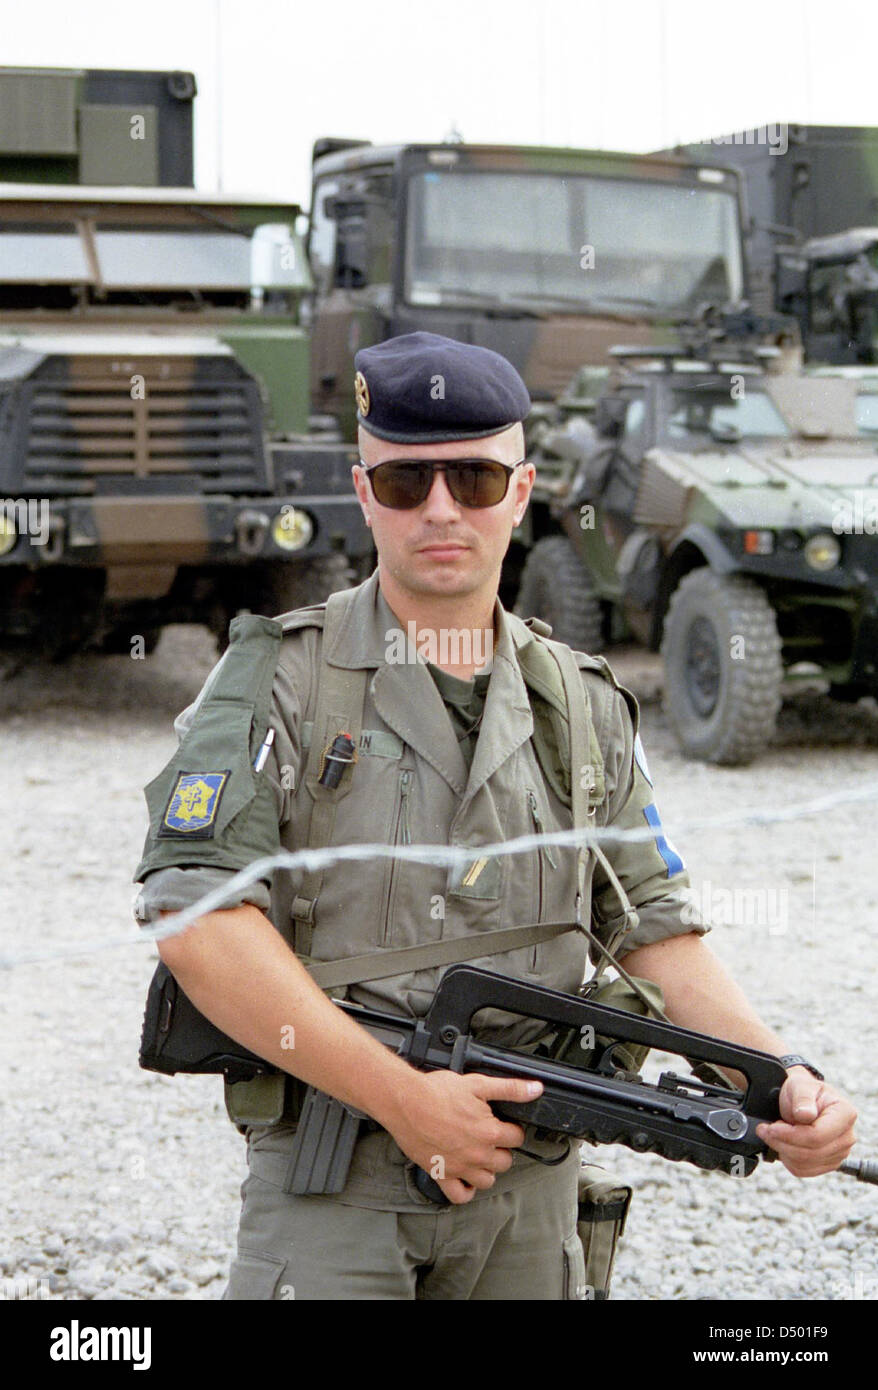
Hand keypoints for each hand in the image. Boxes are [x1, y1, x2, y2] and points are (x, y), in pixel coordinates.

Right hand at [382, 1071, 542, 1204]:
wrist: (405, 1102)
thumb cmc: (437, 1092)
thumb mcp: (477, 1084)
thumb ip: (510, 1089)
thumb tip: (535, 1090)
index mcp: (490, 1133)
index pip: (517, 1138)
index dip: (512, 1128)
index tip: (503, 1123)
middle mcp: (477, 1155)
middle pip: (505, 1162)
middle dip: (501, 1149)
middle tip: (489, 1136)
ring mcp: (460, 1168)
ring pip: (487, 1181)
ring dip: (487, 1169)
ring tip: (478, 1155)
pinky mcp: (441, 1175)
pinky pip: (459, 1196)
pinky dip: (466, 1191)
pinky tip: (466, 1179)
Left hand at [756, 1069, 856, 1177]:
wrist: (801, 1100)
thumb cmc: (802, 1090)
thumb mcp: (800, 1085)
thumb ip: (803, 1098)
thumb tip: (806, 1114)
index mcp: (845, 1114)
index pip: (817, 1135)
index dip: (791, 1135)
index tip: (771, 1127)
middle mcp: (846, 1136)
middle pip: (812, 1153)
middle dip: (783, 1143)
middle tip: (766, 1130)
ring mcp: (839, 1152)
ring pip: (805, 1164)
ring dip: (783, 1151)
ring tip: (774, 1134)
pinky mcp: (828, 1163)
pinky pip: (803, 1170)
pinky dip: (788, 1159)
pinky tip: (783, 1144)